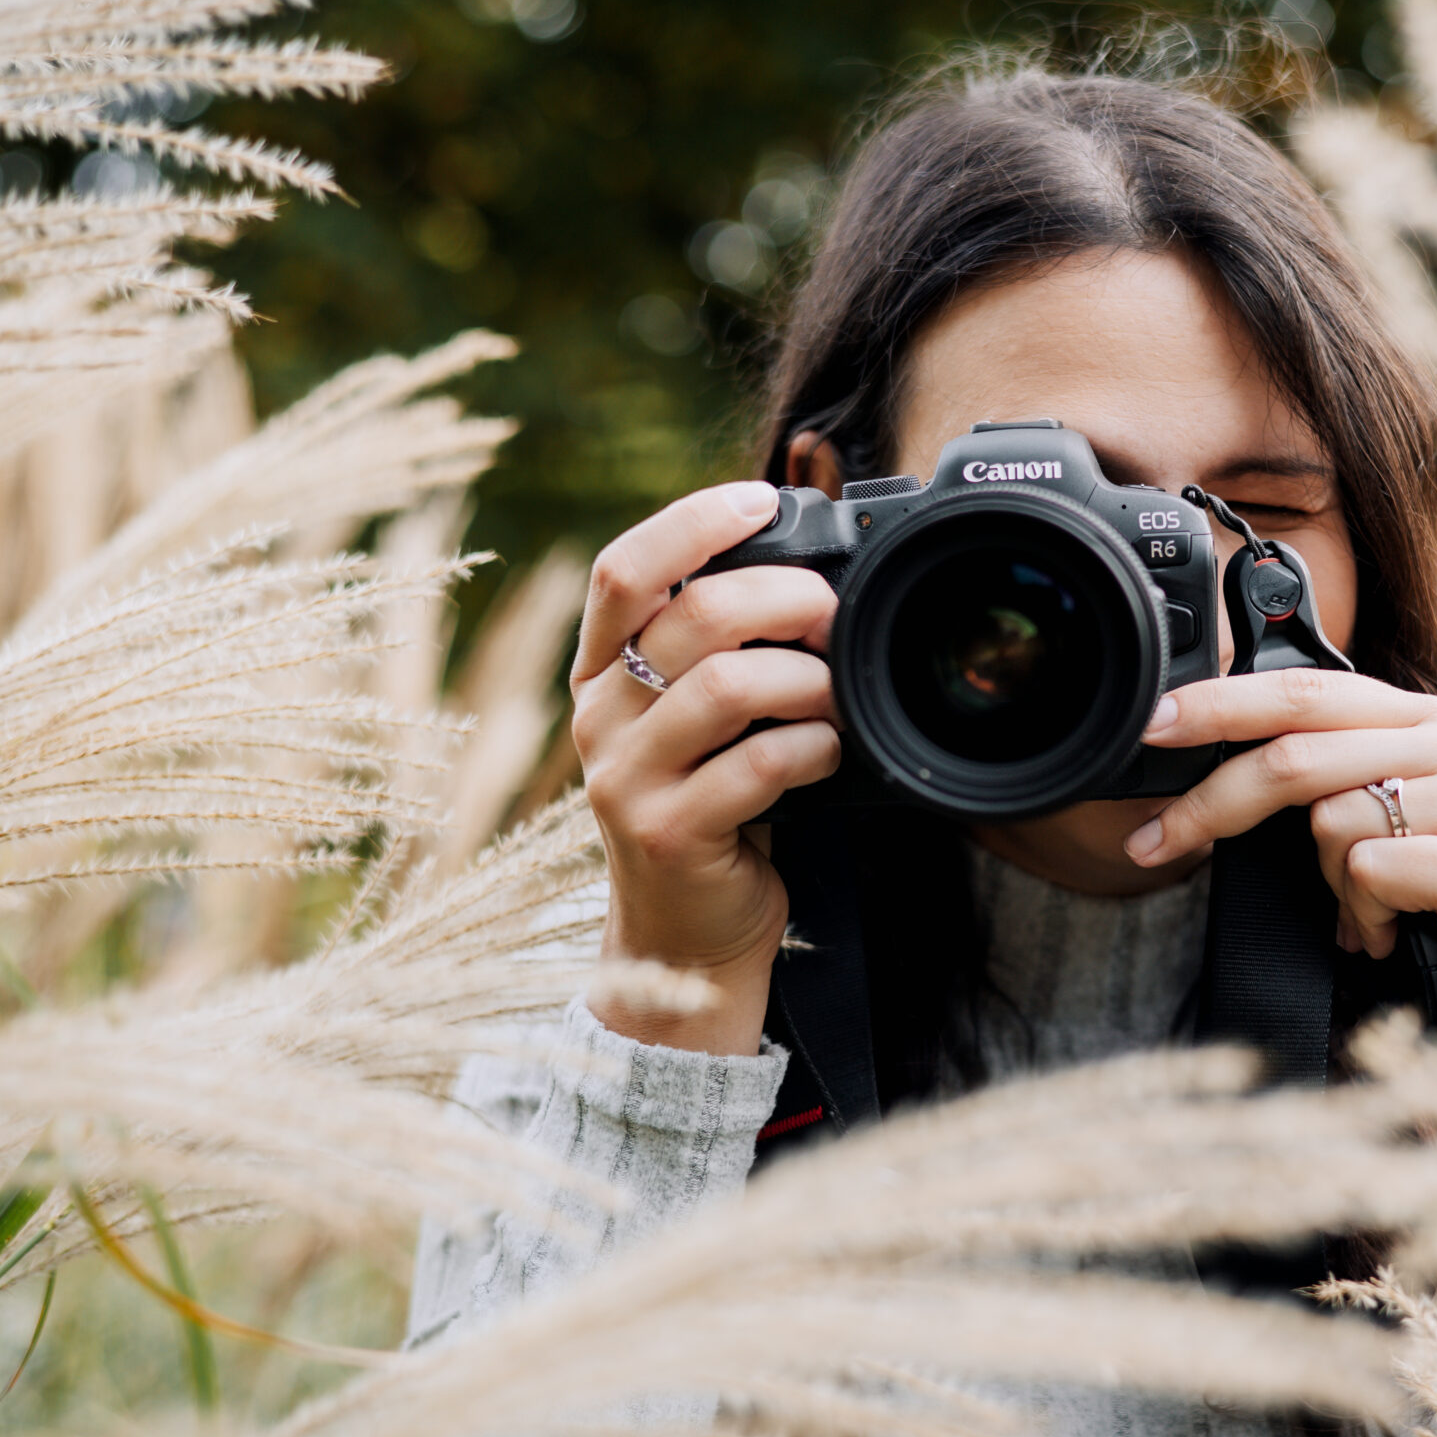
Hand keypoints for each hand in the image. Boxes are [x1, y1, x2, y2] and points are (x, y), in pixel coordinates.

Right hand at [572, 481, 840, 1054]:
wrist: (682, 936)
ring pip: (728, 687)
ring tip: (837, 692)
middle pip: (691, 616)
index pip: (624, 571)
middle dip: (784, 598)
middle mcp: (600, 718)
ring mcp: (626, 779)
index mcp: (599, 674)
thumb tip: (804, 570)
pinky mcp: (669, 832)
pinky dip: (813, 746)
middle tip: (835, 611)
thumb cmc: (708, 810)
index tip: (762, 499)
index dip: (692, 523)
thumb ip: (716, 653)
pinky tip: (830, 750)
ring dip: (808, 677)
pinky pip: (757, 765)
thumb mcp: (692, 723)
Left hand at [1125, 669, 1436, 1111]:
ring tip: (1365, 913)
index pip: (1303, 690)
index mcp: (1416, 721)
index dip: (1220, 704)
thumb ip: (1310, 776)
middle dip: (1210, 804)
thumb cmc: (1420, 909)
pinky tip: (1393, 935)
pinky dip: (1364, 917)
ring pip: (1328, 823)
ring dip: (1328, 887)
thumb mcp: (1360, 827)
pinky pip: (1368, 872)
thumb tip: (1198, 750)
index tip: (1152, 724)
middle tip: (1151, 843)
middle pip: (1296, 755)